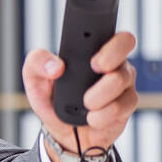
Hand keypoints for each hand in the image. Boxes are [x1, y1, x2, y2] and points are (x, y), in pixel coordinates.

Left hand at [22, 31, 139, 158]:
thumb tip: (56, 66)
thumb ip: (37, 63)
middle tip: (95, 68)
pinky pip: (123, 105)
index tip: (90, 54)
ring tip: (85, 104)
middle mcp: (111, 61)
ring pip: (122, 78)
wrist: (62, 132)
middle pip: (126, 42)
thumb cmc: (51, 98)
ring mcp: (122, 82)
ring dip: (100, 94)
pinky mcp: (126, 105)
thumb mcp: (34, 79)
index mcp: (90, 49)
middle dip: (111, 54)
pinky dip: (103, 114)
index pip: (104, 29)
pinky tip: (92, 118)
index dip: (103, 31)